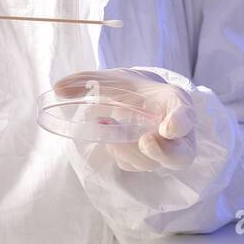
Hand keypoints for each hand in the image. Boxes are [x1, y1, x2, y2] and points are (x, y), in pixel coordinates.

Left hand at [52, 68, 196, 170]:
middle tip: (144, 141)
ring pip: (152, 163)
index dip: (180, 122)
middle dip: (163, 153)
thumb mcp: (115, 79)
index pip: (185, 114)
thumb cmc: (133, 89)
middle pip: (181, 155)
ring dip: (126, 150)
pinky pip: (133, 165)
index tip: (168, 128)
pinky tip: (107, 136)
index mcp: (174, 103)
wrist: (139, 100)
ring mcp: (162, 150)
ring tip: (105, 124)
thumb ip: (89, 81)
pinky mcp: (146, 161)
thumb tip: (58, 88)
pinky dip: (118, 153)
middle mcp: (175, 132)